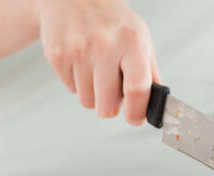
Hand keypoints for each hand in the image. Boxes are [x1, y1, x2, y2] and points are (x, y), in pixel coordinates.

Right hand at [34, 0, 160, 124]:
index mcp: (132, 41)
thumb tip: (156, 105)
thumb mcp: (138, 35)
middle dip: (109, 105)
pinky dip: (76, 81)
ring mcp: (78, 51)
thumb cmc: (110, 19)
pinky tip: (79, 59)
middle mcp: (105, 45)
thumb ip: (149, 70)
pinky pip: (70, 89)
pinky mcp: (57, 56)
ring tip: (94, 66)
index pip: (137, 88)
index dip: (137, 112)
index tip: (135, 119)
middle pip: (106, 106)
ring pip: (87, 101)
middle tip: (111, 89)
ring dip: (92, 91)